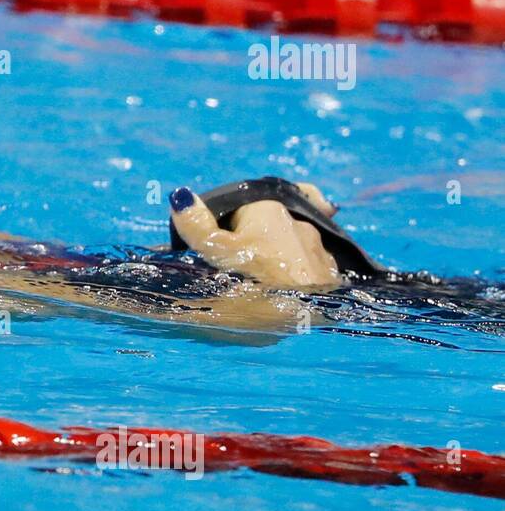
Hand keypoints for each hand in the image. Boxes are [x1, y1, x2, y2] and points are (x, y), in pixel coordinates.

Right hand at [169, 182, 341, 288]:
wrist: (308, 315)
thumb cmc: (258, 280)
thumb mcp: (218, 253)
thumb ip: (197, 225)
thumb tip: (180, 196)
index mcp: (267, 208)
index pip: (236, 208)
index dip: (223, 229)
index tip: (218, 252)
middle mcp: (297, 218)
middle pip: (265, 224)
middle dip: (252, 238)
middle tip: (238, 268)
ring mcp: (317, 244)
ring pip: (289, 242)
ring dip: (277, 254)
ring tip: (263, 281)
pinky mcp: (331, 268)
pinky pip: (309, 261)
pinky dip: (297, 268)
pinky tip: (289, 285)